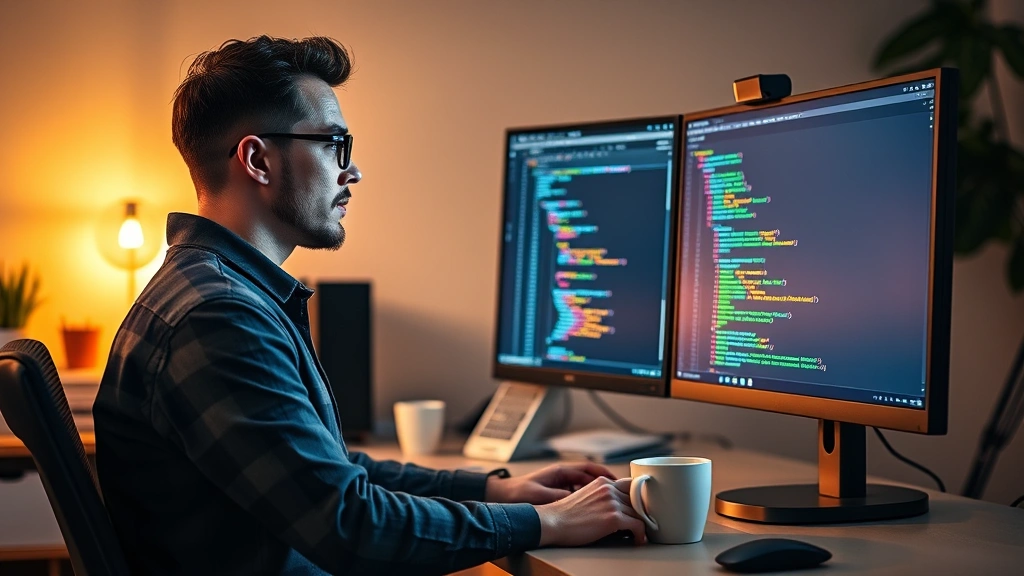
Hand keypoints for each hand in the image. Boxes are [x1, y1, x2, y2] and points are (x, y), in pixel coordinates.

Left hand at [485, 462, 616, 504]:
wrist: (503, 496)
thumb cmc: (519, 493)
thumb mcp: (540, 495)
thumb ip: (559, 495)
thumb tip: (577, 499)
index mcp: (561, 471)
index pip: (589, 469)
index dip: (604, 475)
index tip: (617, 482)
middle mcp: (563, 474)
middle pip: (591, 475)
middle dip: (606, 481)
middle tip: (621, 491)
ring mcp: (561, 482)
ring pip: (586, 484)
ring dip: (598, 490)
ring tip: (612, 500)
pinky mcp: (559, 491)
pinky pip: (578, 492)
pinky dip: (588, 497)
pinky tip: (594, 507)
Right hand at [534, 477, 646, 546]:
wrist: (553, 523)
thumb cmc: (566, 515)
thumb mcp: (585, 496)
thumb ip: (601, 496)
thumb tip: (617, 506)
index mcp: (602, 482)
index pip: (630, 485)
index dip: (638, 497)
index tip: (641, 508)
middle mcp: (609, 488)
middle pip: (637, 499)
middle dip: (642, 511)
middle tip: (644, 523)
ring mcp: (611, 502)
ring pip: (639, 512)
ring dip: (641, 524)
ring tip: (639, 533)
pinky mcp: (613, 518)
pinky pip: (638, 525)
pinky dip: (640, 534)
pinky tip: (637, 540)